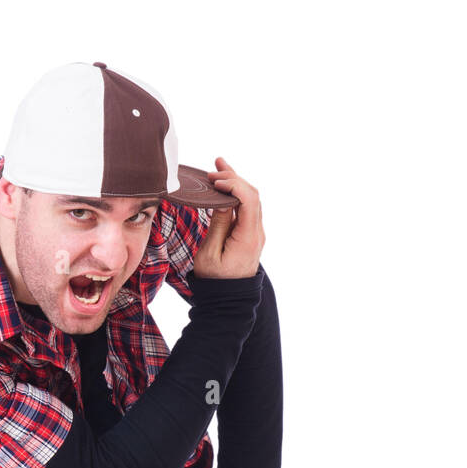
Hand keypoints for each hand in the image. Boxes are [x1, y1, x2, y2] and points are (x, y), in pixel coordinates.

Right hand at [192, 157, 264, 280]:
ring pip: (250, 200)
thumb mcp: (210, 254)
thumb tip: (223, 200)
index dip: (233, 184)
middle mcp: (256, 233)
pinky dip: (236, 194)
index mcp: (248, 238)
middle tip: (212, 172)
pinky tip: (225, 185)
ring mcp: (255, 233)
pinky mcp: (250, 234)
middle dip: (233, 178)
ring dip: (235, 182)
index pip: (249, 200)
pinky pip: (247, 209)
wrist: (228, 300)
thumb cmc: (215, 281)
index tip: (215, 181)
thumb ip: (218, 225)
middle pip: (252, 195)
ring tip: (218, 167)